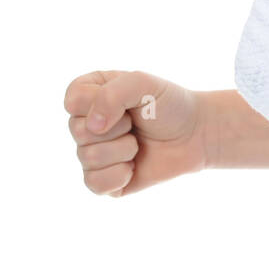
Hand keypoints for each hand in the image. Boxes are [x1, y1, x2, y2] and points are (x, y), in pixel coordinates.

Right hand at [64, 69, 206, 196]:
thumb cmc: (169, 104)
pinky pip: (94, 184)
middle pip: (78, 130)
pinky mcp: (103, 180)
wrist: (195, 134)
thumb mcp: (143, 83)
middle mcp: (86, 123)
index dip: (101, 103)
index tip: (128, 103)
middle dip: (117, 127)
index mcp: (89, 94)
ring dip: (123, 150)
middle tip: (136, 123)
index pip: (72, 100)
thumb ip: (111, 94)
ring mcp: (92, 153)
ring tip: (138, 144)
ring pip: (87, 157)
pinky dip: (119, 175)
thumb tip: (93, 127)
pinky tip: (133, 167)